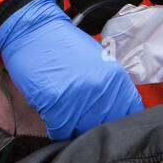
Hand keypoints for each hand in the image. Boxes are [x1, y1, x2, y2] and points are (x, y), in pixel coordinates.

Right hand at [0, 0, 142, 139]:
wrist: (33, 30)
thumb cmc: (61, 46)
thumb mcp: (97, 62)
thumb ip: (109, 88)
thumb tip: (113, 114)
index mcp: (115, 78)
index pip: (129, 113)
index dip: (118, 121)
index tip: (108, 122)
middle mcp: (100, 89)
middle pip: (104, 126)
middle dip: (92, 126)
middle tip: (80, 117)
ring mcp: (78, 98)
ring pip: (82, 132)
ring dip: (73, 129)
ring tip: (65, 112)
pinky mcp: (55, 105)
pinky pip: (60, 132)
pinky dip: (55, 128)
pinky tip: (52, 112)